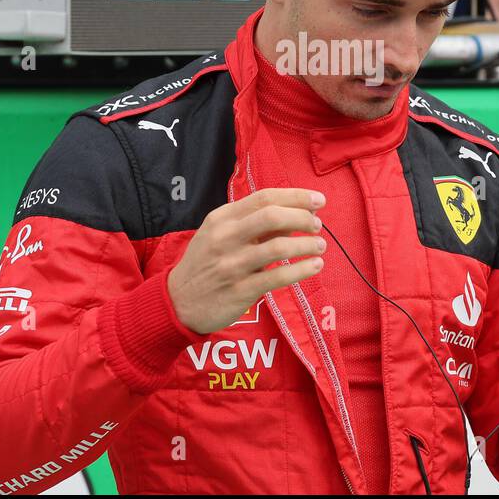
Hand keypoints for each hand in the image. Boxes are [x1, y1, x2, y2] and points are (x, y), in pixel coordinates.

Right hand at [167, 188, 326, 333]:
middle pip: (272, 216)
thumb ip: (254, 224)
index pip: (264, 198)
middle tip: (318, 225)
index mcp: (222, 218)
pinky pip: (278, 278)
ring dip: (306, 244)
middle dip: (303, 217)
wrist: (178, 302)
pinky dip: (302, 270)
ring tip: (320, 246)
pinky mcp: (240, 291)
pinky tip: (315, 266)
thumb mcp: (220, 235)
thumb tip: (295, 214)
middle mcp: (226, 238)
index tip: (318, 200)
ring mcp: (232, 265)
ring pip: (278, 247)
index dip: (295, 196)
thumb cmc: (205, 264)